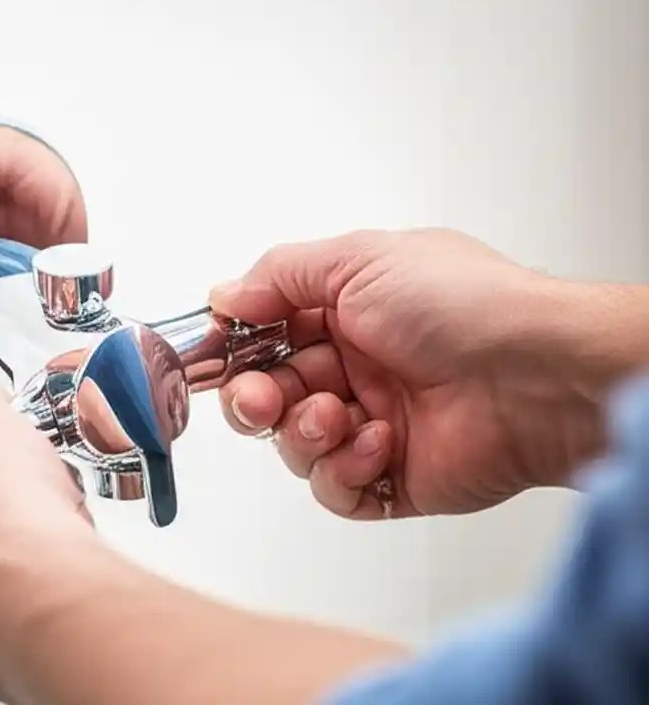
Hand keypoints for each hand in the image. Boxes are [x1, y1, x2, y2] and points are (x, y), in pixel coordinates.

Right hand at [211, 227, 639, 518]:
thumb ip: (279, 275)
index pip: (265, 338)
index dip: (234, 350)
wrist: (539, 376)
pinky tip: (378, 442)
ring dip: (302, 432)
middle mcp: (357, 369)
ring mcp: (373, 425)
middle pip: (268, 397)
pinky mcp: (392, 479)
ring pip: (293, 446)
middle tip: (259, 398)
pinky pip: (335, 489)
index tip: (211, 358)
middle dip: (252, 399)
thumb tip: (224, 294)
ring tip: (337, 416)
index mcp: (347, 314)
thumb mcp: (358, 261)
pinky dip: (343, 469)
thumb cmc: (466, 306)